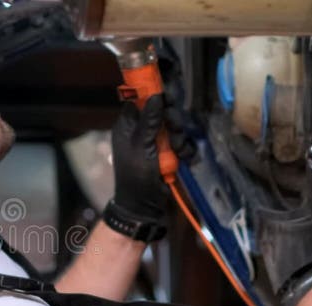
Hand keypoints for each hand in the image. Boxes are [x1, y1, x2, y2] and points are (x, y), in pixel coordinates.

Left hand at [110, 94, 192, 221]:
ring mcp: (155, 141)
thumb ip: (149, 120)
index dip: (154, 96)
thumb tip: (154, 95)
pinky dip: (184, 150)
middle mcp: (141, 130)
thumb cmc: (136, 174)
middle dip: (172, 122)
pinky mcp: (167, 153)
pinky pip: (180, 142)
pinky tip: (183, 158)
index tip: (168, 98)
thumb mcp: (141, 145)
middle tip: (172, 131)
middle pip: (162, 112)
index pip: (140, 100)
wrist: (144, 204)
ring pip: (174, 127)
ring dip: (179, 138)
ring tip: (177, 151)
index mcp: (128, 126)